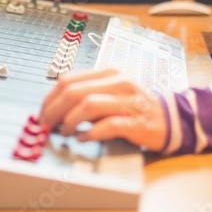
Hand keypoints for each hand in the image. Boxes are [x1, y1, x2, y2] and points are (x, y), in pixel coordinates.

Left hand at [38, 68, 167, 151]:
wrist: (170, 117)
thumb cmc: (136, 106)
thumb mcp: (112, 92)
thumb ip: (87, 94)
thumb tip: (55, 108)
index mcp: (108, 72)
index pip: (68, 80)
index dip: (49, 99)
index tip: (41, 114)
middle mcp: (118, 82)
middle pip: (74, 91)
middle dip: (53, 111)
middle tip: (45, 126)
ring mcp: (127, 101)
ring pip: (88, 105)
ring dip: (69, 121)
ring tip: (64, 132)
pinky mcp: (135, 122)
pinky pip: (107, 126)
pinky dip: (90, 133)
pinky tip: (83, 139)